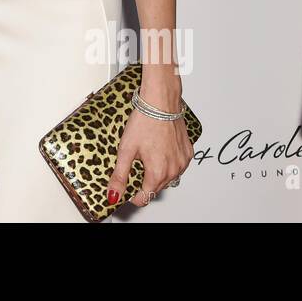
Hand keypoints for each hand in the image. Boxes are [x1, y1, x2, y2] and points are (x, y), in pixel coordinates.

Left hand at [106, 80, 193, 208]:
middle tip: (134, 165)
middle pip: (156, 188)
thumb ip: (120, 176)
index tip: (126, 186)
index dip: (132, 195)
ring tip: (146, 155)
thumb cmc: (144, 121)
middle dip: (143, 182)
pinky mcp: (188, 152)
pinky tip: (158, 150)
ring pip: (167, 178)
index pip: (145, 198)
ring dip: (156, 173)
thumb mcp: (126, 150)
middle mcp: (174, 170)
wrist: (161, 102)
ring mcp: (183, 162)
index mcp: (158, 173)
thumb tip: (113, 195)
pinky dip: (167, 163)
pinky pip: (177, 166)